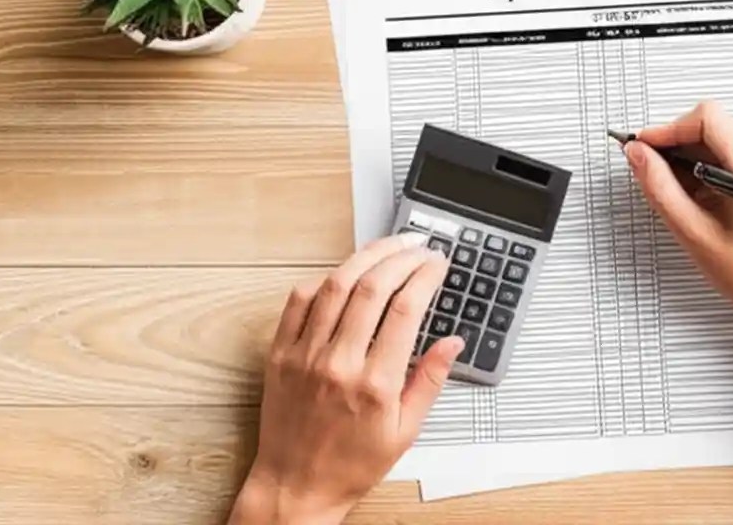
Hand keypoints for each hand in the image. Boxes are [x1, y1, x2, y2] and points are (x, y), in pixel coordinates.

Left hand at [230, 233, 463, 524]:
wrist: (296, 487)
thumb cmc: (350, 465)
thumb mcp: (406, 431)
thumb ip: (430, 381)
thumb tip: (452, 343)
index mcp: (375, 384)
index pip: (406, 310)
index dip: (425, 276)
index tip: (436, 264)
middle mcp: (338, 364)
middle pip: (372, 287)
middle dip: (401, 257)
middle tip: (418, 246)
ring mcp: (305, 355)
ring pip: (335, 285)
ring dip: (365, 257)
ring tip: (387, 246)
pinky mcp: (280, 354)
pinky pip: (299, 302)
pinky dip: (324, 279)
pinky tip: (342, 274)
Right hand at [623, 101, 732, 335]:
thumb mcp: (693, 231)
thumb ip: (660, 187)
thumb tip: (638, 155)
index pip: (707, 119)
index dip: (669, 128)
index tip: (644, 146)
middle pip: (712, 128)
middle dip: (676, 145)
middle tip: (650, 171)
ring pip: (718, 141)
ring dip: (689, 160)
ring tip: (676, 195)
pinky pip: (730, 157)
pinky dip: (705, 170)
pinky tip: (695, 200)